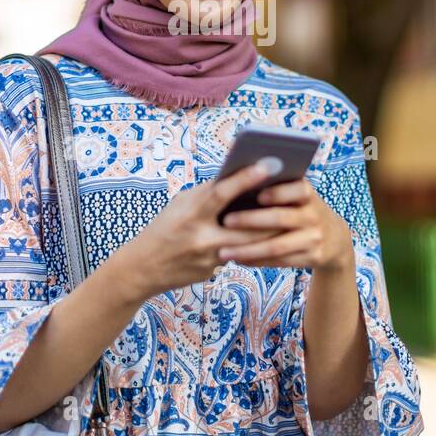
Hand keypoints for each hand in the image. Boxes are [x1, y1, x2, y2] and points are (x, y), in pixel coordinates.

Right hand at [114, 158, 286, 299]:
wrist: (142, 268)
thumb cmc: (164, 227)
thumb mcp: (181, 204)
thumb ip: (208, 194)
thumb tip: (240, 181)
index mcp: (190, 214)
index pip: (221, 193)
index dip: (246, 178)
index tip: (268, 164)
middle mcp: (201, 237)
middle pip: (248, 227)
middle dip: (272, 215)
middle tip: (293, 199)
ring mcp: (208, 259)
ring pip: (250, 246)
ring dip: (269, 233)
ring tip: (286, 219)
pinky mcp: (212, 271)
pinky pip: (238, 255)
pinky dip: (251, 245)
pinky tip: (266, 237)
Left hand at [217, 178, 354, 271]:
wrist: (335, 239)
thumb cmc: (302, 210)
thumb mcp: (299, 197)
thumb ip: (277, 188)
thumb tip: (238, 183)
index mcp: (309, 194)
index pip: (298, 189)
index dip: (277, 192)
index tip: (256, 194)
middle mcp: (314, 215)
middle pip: (280, 218)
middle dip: (251, 220)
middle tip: (225, 221)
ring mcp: (315, 238)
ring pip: (277, 246)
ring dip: (248, 249)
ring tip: (224, 251)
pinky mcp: (312, 258)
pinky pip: (280, 261)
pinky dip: (257, 261)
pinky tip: (239, 260)